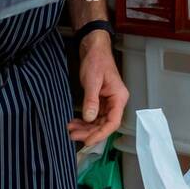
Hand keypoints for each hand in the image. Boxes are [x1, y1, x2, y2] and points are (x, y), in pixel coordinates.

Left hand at [69, 30, 128, 145]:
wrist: (93, 47)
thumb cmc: (97, 60)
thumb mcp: (92, 80)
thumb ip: (91, 100)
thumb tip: (90, 118)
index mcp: (119, 97)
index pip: (113, 122)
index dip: (101, 134)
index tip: (88, 141)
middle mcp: (115, 102)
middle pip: (105, 124)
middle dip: (89, 132)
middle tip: (73, 135)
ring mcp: (107, 102)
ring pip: (98, 122)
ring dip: (85, 128)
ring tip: (70, 130)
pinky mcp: (100, 100)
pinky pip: (93, 115)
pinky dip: (84, 121)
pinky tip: (74, 122)